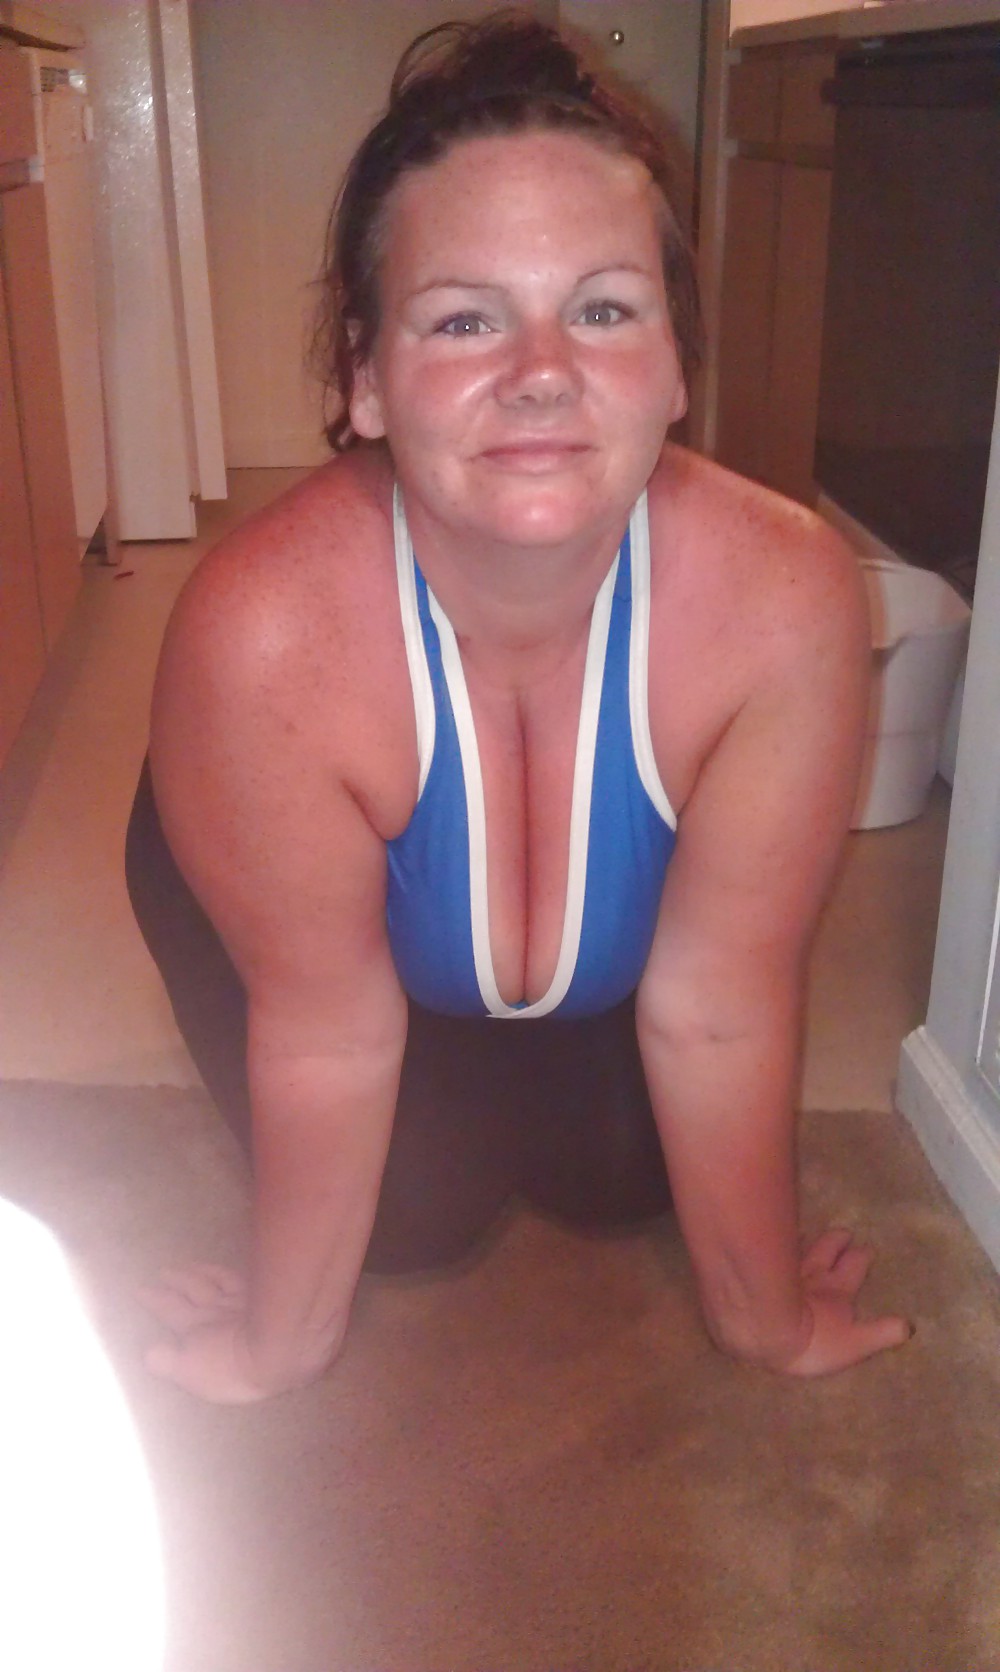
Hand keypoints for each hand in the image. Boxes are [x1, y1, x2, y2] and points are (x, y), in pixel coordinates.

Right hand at [137, 1263, 312, 1404]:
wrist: (280, 1347)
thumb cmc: (234, 1368)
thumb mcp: (192, 1374)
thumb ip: (169, 1362)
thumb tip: (147, 1351)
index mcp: (194, 1328)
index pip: (169, 1309)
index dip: (154, 1299)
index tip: (139, 1288)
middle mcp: (214, 1308)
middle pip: (191, 1289)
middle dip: (175, 1280)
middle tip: (163, 1270)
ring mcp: (240, 1299)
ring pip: (215, 1279)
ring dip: (200, 1272)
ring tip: (189, 1265)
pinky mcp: (264, 1295)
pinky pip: (240, 1278)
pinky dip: (228, 1272)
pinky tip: (228, 1270)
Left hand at [780, 1227, 911, 1377]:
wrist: (765, 1330)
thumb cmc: (813, 1340)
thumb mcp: (856, 1343)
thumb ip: (881, 1333)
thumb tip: (909, 1326)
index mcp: (837, 1290)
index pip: (854, 1267)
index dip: (861, 1257)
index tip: (867, 1248)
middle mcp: (813, 1275)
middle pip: (827, 1250)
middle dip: (838, 1241)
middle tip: (845, 1232)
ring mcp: (786, 1274)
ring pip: (801, 1249)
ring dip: (808, 1241)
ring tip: (808, 1232)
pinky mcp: (763, 1276)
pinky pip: (772, 1255)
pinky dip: (776, 1246)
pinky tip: (771, 1240)